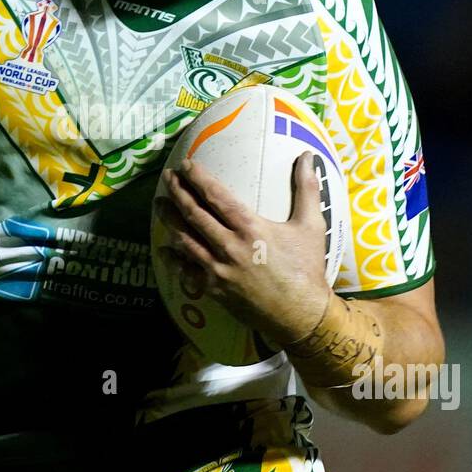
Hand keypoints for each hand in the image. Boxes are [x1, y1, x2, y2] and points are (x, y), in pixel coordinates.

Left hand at [154, 151, 331, 350]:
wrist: (301, 315)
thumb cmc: (306, 269)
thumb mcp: (311, 226)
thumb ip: (307, 189)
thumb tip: (309, 156)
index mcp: (250, 228)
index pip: (216, 196)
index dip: (198, 178)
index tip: (186, 165)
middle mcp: (229, 247)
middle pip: (194, 214)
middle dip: (177, 192)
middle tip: (167, 177)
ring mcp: (218, 270)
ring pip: (185, 240)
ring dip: (169, 220)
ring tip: (159, 204)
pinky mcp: (214, 289)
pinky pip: (186, 271)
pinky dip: (173, 259)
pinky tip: (164, 249)